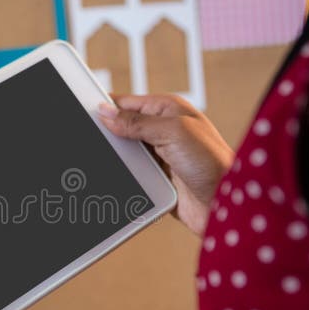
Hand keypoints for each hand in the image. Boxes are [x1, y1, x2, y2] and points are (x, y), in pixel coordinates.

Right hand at [99, 94, 233, 235]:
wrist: (225, 206)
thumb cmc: (212, 162)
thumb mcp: (172, 132)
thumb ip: (137, 122)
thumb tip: (106, 112)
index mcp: (168, 110)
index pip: (126, 102)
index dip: (105, 107)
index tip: (83, 112)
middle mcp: (163, 131)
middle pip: (123, 128)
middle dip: (108, 134)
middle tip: (88, 139)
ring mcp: (160, 156)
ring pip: (124, 153)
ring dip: (116, 158)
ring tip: (100, 160)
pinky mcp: (158, 180)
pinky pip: (131, 175)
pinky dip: (123, 177)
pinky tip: (115, 178)